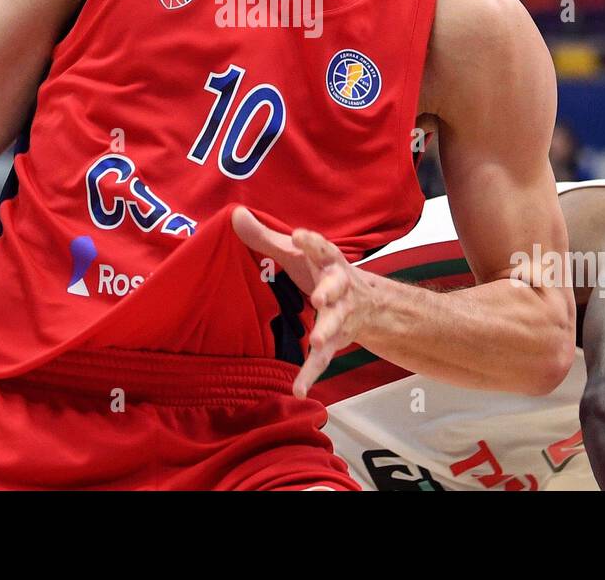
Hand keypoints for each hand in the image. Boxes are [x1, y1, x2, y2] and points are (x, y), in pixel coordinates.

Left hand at [232, 206, 377, 397]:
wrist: (368, 304)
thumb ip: (266, 237)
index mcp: (327, 261)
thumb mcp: (296, 253)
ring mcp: (340, 316)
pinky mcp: (336, 341)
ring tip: (318, 342)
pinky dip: (311, 374)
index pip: (321, 248)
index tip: (299, 235)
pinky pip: (323, 360)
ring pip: (335, 324)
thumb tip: (235, 214)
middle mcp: (339, 287)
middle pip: (336, 287)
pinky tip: (298, 390)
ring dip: (327, 332)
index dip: (312, 242)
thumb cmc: (320, 271)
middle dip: (329, 291)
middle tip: (319, 297)